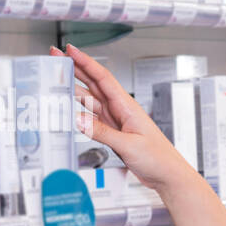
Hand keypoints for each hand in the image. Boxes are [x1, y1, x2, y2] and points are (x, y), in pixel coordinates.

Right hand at [52, 44, 192, 193]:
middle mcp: (121, 110)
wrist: (168, 175)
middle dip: (75, 69)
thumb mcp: (129, 145)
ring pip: (91, 100)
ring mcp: (116, 121)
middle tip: (57, 56)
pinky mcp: (114, 133)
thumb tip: (78, 120)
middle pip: (94, 84)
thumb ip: (102, 133)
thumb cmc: (159, 158)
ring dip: (74, 88)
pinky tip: (70, 108)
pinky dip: (80, 112)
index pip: (103, 78)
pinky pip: (92, 118)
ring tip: (57, 78)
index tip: (71, 50)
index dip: (86, 62)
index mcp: (127, 107)